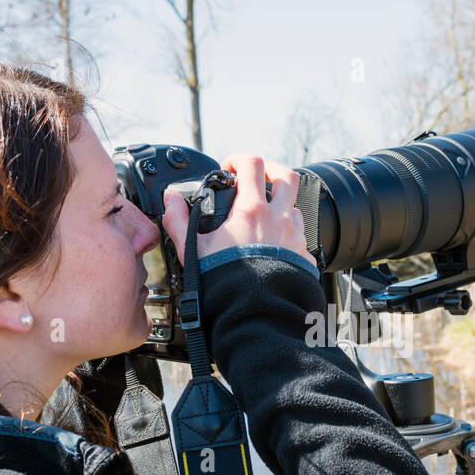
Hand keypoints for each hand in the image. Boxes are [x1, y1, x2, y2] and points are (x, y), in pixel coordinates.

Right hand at [161, 154, 315, 270]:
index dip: (238, 159)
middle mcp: (279, 220)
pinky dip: (288, 235)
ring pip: (294, 207)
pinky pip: (300, 238)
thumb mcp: (193, 251)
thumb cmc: (227, 285)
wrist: (256, 315)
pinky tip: (273, 246)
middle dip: (270, 170)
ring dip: (280, 206)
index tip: (229, 169)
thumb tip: (170, 200)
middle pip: (285, 176)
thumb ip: (178, 221)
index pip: (252, 164)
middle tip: (256, 177)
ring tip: (262, 217)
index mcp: (252, 211)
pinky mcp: (304, 258)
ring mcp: (295, 238)